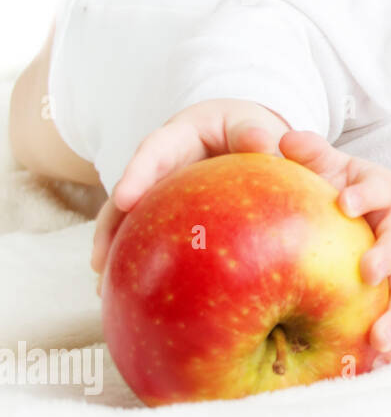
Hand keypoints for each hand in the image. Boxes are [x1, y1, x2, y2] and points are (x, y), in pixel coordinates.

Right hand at [91, 98, 291, 293]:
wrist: (242, 136)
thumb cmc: (248, 129)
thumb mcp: (251, 124)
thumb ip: (254, 133)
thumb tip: (265, 144)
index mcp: (179, 137)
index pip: (154, 151)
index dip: (137, 174)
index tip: (124, 200)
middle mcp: (159, 166)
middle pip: (130, 194)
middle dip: (112, 225)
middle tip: (100, 259)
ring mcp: (158, 191)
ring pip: (130, 221)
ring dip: (117, 252)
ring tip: (106, 287)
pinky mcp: (165, 214)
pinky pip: (148, 237)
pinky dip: (140, 260)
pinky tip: (130, 292)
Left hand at [278, 129, 390, 365]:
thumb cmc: (352, 197)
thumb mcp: (337, 172)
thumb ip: (315, 157)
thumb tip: (283, 140)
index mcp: (388, 196)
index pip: (381, 189)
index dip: (366, 195)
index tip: (347, 203)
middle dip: (390, 260)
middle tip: (368, 274)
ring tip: (382, 342)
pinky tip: (386, 363)